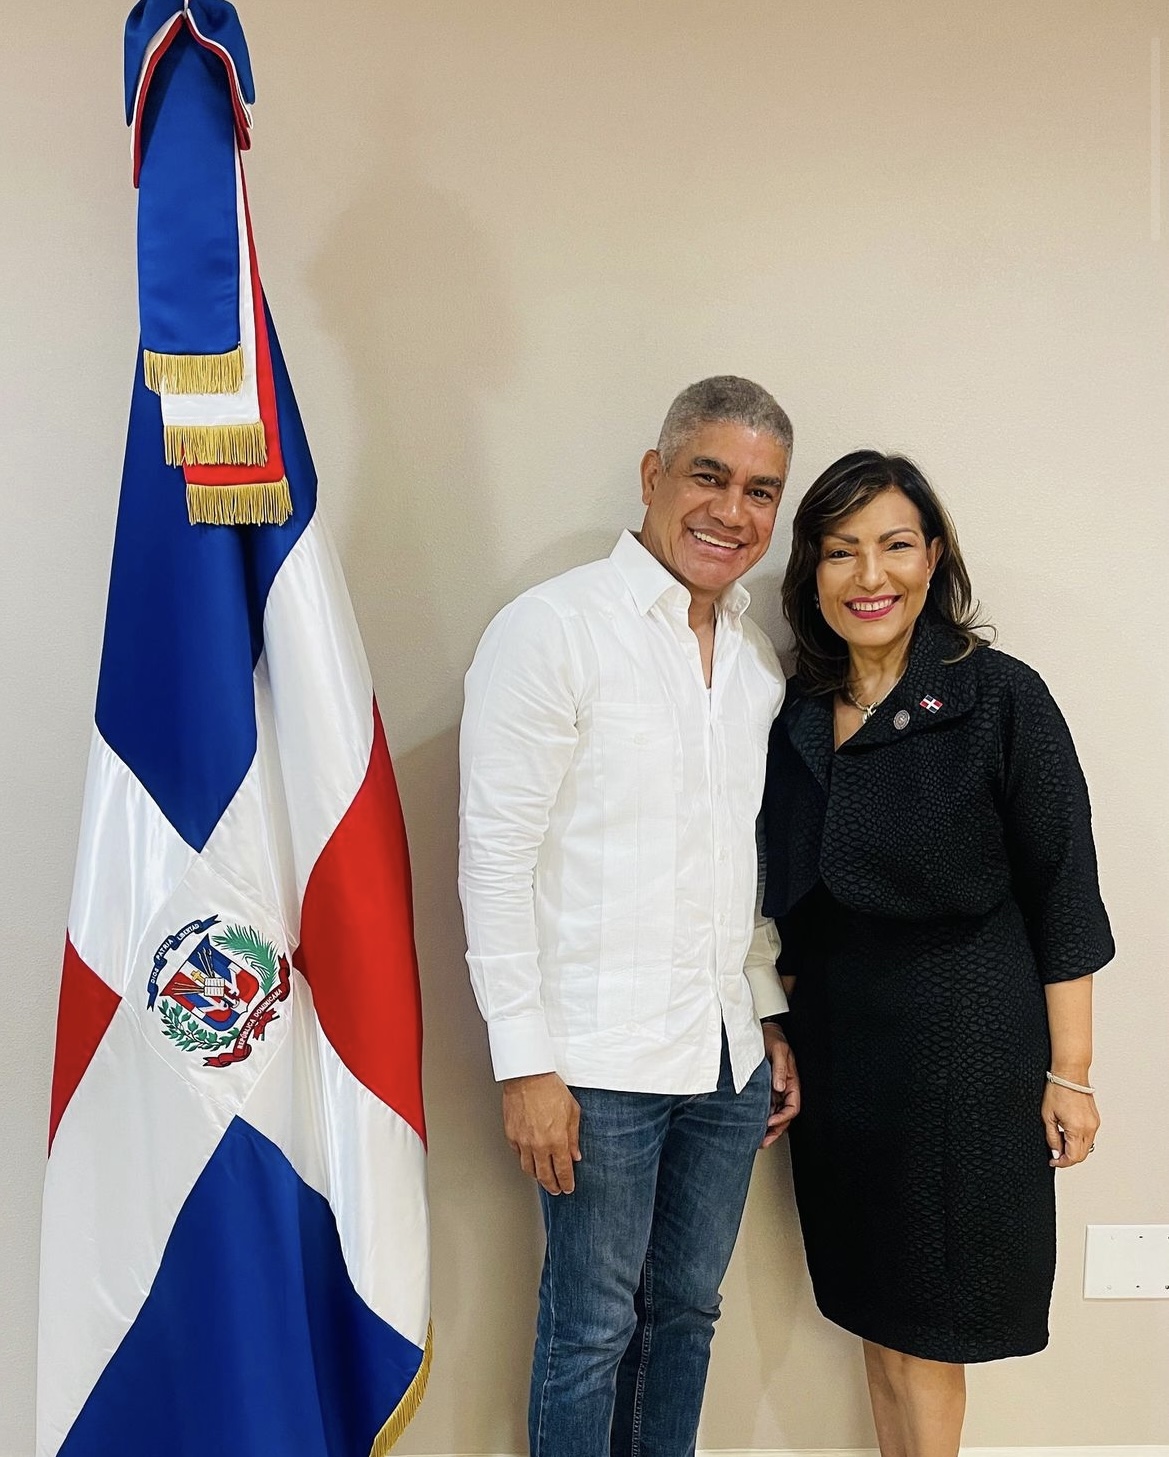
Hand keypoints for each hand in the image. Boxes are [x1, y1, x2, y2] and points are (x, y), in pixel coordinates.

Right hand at [502, 1072, 581, 1193]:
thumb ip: (574, 1136)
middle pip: (545, 1176)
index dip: (566, 1182)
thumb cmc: (550, 1089)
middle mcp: (539, 1145)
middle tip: (556, 1189)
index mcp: (557, 1140)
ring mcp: (523, 1142)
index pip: (563, 1170)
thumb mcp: (572, 1111)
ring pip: (529, 1169)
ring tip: (543, 1178)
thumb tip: (575, 1154)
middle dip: (552, 1186)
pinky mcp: (511, 1135)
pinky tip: (530, 1159)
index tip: (568, 1187)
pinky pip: (518, 1155)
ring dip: (537, 1176)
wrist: (528, 1077)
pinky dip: (525, 1160)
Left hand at [761, 1023, 799, 1146]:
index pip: (792, 1107)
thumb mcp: (778, 1051)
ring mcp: (775, 1091)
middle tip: (763, 1141)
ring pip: (775, 1115)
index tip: (770, 1122)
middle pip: (784, 1116)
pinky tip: (752, 1125)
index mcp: (792, 1083)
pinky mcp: (765, 1089)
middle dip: (775, 1131)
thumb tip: (779, 1087)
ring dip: (768, 1129)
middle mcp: (784, 1089)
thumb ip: (779, 1069)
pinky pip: (766, 1108)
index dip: (782, 1118)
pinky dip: (761, 1118)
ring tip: (757, 1139)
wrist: (762, 1031)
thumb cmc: (773, 1039)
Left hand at [1042, 1081, 1098, 1167]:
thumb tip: (1056, 1153)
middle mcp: (1090, 1128)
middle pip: (1082, 1155)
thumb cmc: (1058, 1090)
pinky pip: (1089, 1137)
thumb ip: (1052, 1138)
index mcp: (1077, 1128)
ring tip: (1058, 1137)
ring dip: (1073, 1149)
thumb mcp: (1048, 1116)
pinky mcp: (1095, 1120)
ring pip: (1087, 1147)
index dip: (1063, 1162)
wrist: (1070, 1074)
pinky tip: (1066, 1131)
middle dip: (1068, 1158)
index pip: (1074, 1156)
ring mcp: (1095, 1124)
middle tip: (1055, 1153)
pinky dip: (1078, 1140)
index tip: (1054, 1161)